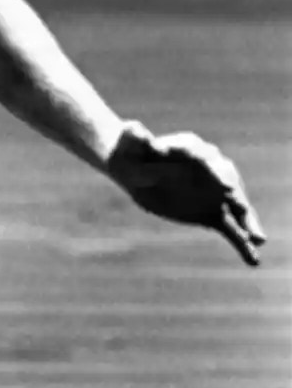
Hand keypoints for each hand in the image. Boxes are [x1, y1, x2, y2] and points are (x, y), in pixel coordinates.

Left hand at [107, 121, 267, 266]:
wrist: (134, 167)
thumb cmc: (131, 151)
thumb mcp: (129, 142)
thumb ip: (136, 136)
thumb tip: (136, 128)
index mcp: (190, 147)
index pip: (201, 154)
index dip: (208, 164)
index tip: (215, 172)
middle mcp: (209, 168)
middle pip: (225, 178)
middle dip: (229, 187)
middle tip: (234, 198)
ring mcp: (213, 191)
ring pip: (235, 206)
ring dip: (247, 221)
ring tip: (258, 237)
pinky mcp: (211, 211)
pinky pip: (229, 228)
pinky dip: (241, 242)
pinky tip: (253, 259)